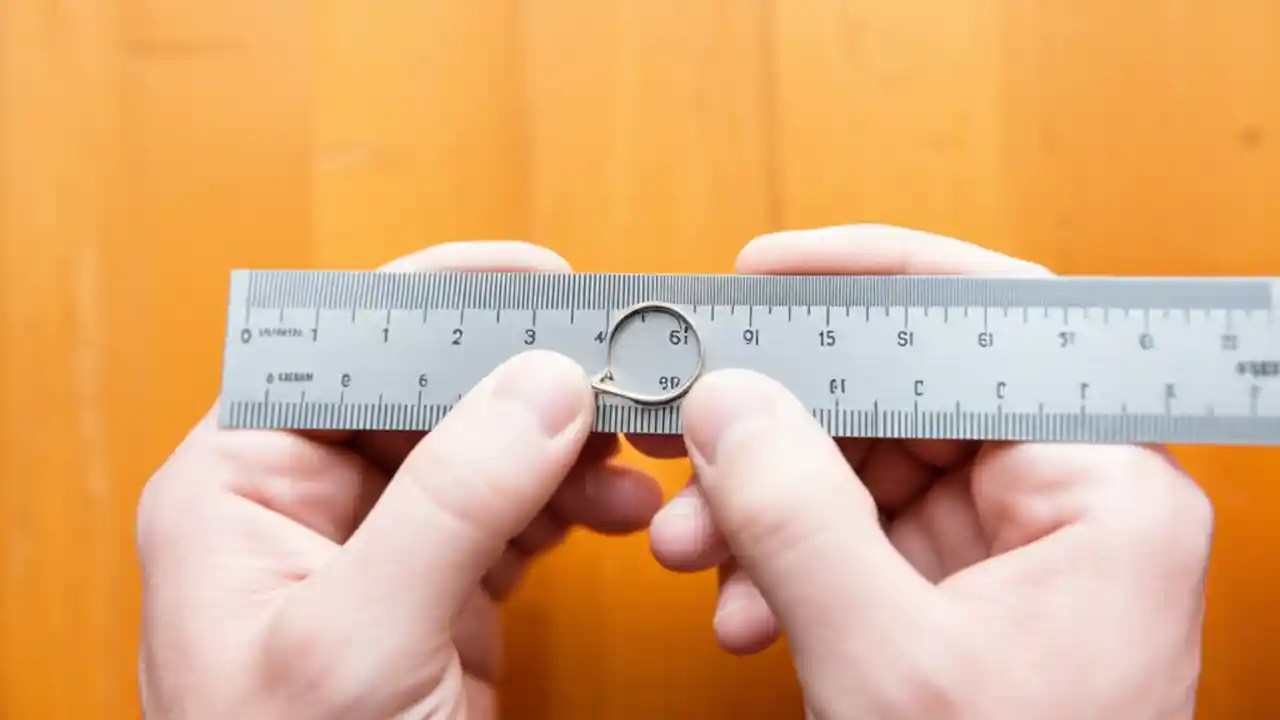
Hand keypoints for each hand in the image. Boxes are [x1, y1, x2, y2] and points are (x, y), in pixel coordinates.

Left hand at [136, 242, 662, 718]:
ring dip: (567, 441)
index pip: (339, 344)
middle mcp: (307, 501)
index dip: (437, 297)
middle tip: (618, 366)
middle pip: (428, 386)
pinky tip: (623, 506)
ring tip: (636, 453)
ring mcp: (382, 546)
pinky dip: (575, 500)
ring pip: (486, 444)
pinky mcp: (441, 591)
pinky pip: (517, 510)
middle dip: (528, 375)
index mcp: (240, 484)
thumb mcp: (358, 641)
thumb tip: (544, 380)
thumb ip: (450, 502)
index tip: (541, 279)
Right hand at [647, 225, 1211, 718]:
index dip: (876, 276)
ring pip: (872, 467)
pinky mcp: (966, 597)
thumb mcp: (883, 662)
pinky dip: (793, 560)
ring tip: (699, 550)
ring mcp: (1016, 552)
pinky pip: (864, 535)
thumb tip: (729, 400)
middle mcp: (1071, 504)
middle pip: (913, 397)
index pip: (996, 321)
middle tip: (696, 437)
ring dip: (772, 503)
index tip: (769, 271)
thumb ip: (797, 515)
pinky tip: (746, 606)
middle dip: (788, 425)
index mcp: (1106, 493)